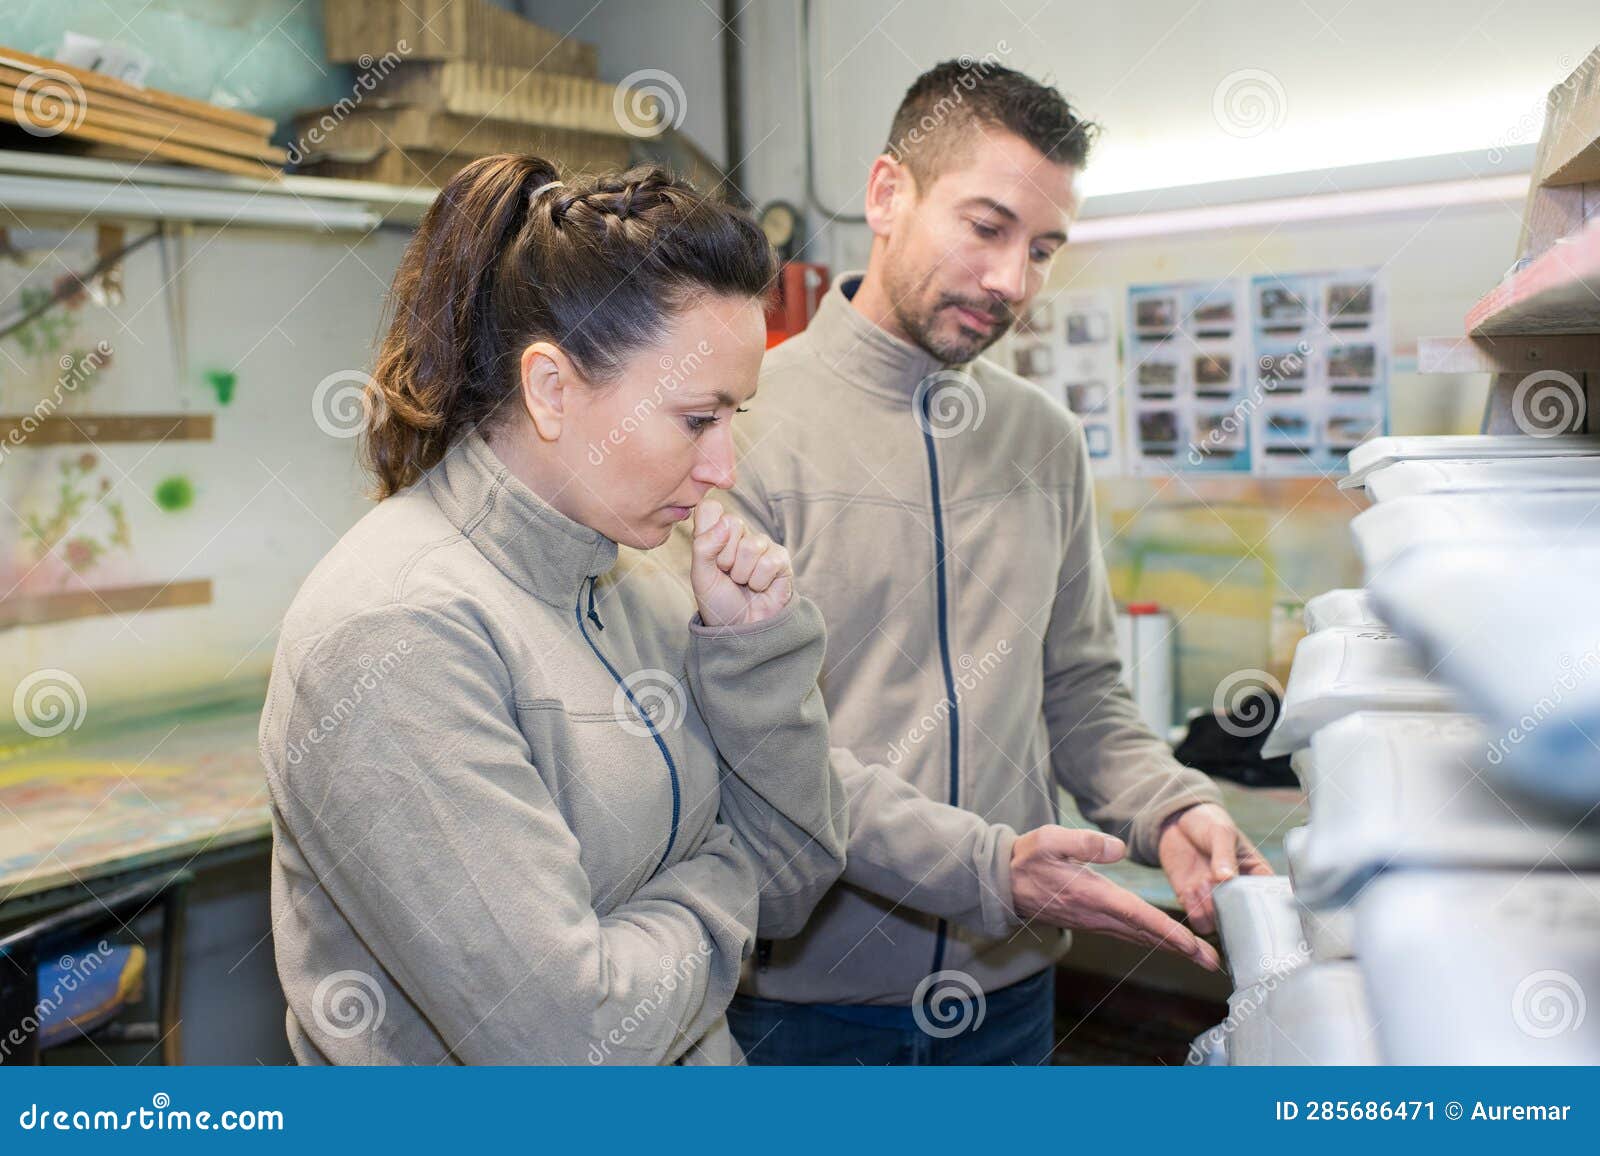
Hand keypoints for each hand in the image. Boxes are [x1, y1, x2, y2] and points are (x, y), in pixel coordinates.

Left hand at [690, 500, 793, 628]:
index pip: (710, 509)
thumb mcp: (700, 576)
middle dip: (725, 557)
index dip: (706, 532)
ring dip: (743, 574)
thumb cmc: (719, 601)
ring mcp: (762, 545)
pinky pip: (769, 561)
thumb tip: (726, 522)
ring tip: (743, 583)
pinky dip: (760, 582)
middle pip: (731, 523)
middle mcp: (739, 534)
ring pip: (751, 546)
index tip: (708, 556)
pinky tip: (760, 587)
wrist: (741, 629)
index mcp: (715, 533)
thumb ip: (704, 546)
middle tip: (727, 574)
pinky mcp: (781, 558)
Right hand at [1009, 826, 1220, 970]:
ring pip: (1140, 936)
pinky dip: (1152, 938)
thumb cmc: (1027, 859)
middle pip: (1147, 934)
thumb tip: (1118, 849)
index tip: (1194, 945)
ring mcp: (1095, 920)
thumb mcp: (1049, 840)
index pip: (1138, 916)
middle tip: (1213, 961)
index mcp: (1092, 894)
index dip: (1168, 931)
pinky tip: (1166, 940)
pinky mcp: (1092, 920)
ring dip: (1170, 947)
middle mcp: (1097, 914)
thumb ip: (1084, 842)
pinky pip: (1129, 933)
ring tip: (1200, 956)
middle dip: (1181, 949)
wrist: (1003, 884)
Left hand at [1157, 802, 1272, 934]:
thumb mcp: (1221, 832)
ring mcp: (1217, 899)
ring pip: (1221, 923)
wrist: (1176, 821)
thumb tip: (1226, 878)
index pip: (1269, 899)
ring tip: (1202, 881)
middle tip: (1217, 885)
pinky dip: (1193, 909)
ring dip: (1210, 908)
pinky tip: (1189, 888)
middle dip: (1231, 908)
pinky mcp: (1194, 902)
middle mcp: (1239, 893)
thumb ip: (1224, 855)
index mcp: (1256, 875)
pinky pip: (1198, 920)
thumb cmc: (1209, 822)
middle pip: (1245, 919)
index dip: (1264, 907)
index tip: (1247, 898)